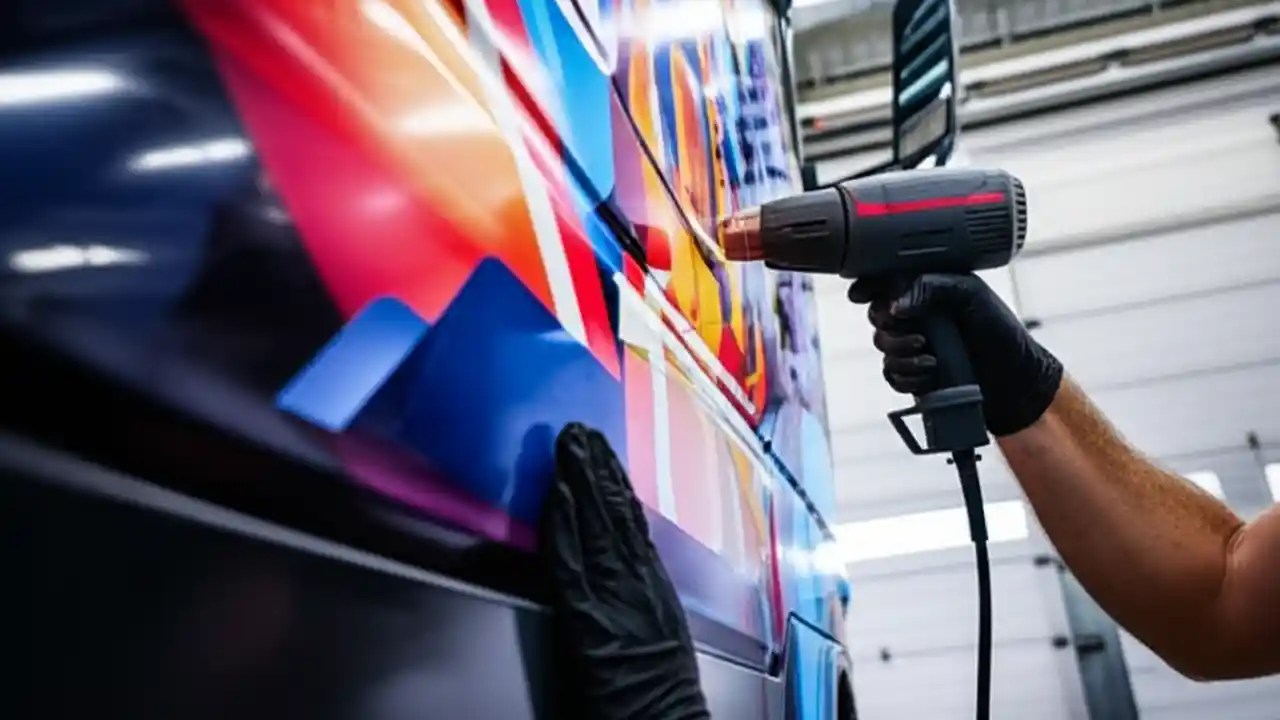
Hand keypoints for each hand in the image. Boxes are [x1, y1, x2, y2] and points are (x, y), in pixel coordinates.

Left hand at [543, 423, 709, 719]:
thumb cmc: (660, 699)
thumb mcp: (663, 643)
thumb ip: (646, 607)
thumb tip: (634, 586)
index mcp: (656, 592)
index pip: (635, 527)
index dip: (618, 489)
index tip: (607, 457)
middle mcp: (638, 585)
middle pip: (616, 517)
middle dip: (598, 471)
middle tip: (583, 431)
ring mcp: (614, 598)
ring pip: (596, 528)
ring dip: (581, 482)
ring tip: (570, 444)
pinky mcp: (586, 619)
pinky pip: (571, 563)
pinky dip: (565, 526)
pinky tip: (559, 494)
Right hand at [848, 273, 1062, 435]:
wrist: (1014, 379)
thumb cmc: (1000, 332)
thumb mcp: (971, 295)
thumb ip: (933, 287)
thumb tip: (896, 304)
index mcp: (928, 289)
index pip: (886, 281)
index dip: (868, 286)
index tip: (862, 295)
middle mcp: (918, 315)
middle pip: (877, 314)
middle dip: (889, 324)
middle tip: (916, 330)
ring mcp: (914, 345)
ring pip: (881, 345)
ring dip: (900, 351)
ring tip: (928, 354)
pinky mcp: (915, 374)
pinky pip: (891, 374)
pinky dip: (906, 373)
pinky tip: (929, 371)